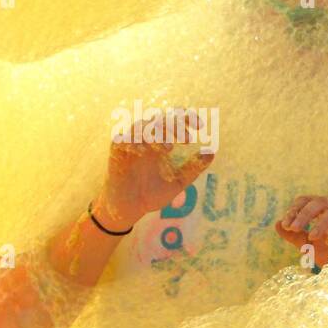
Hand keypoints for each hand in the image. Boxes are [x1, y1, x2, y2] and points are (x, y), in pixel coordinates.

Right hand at [97, 112, 215, 229]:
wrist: (130, 209)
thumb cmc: (152, 194)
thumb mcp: (179, 181)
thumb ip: (194, 167)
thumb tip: (212, 151)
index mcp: (160, 142)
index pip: (173, 120)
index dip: (186, 117)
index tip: (200, 125)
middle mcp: (145, 140)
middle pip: (159, 118)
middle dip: (174, 124)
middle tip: (186, 139)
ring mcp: (130, 144)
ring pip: (142, 126)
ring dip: (157, 133)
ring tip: (169, 148)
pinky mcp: (116, 153)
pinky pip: (123, 138)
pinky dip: (136, 141)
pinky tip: (147, 151)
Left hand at [275, 194, 327, 268]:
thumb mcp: (311, 246)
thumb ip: (295, 236)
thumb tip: (276, 224)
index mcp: (324, 207)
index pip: (306, 201)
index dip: (294, 211)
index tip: (285, 225)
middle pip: (319, 202)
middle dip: (304, 215)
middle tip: (294, 229)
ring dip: (322, 223)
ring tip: (313, 237)